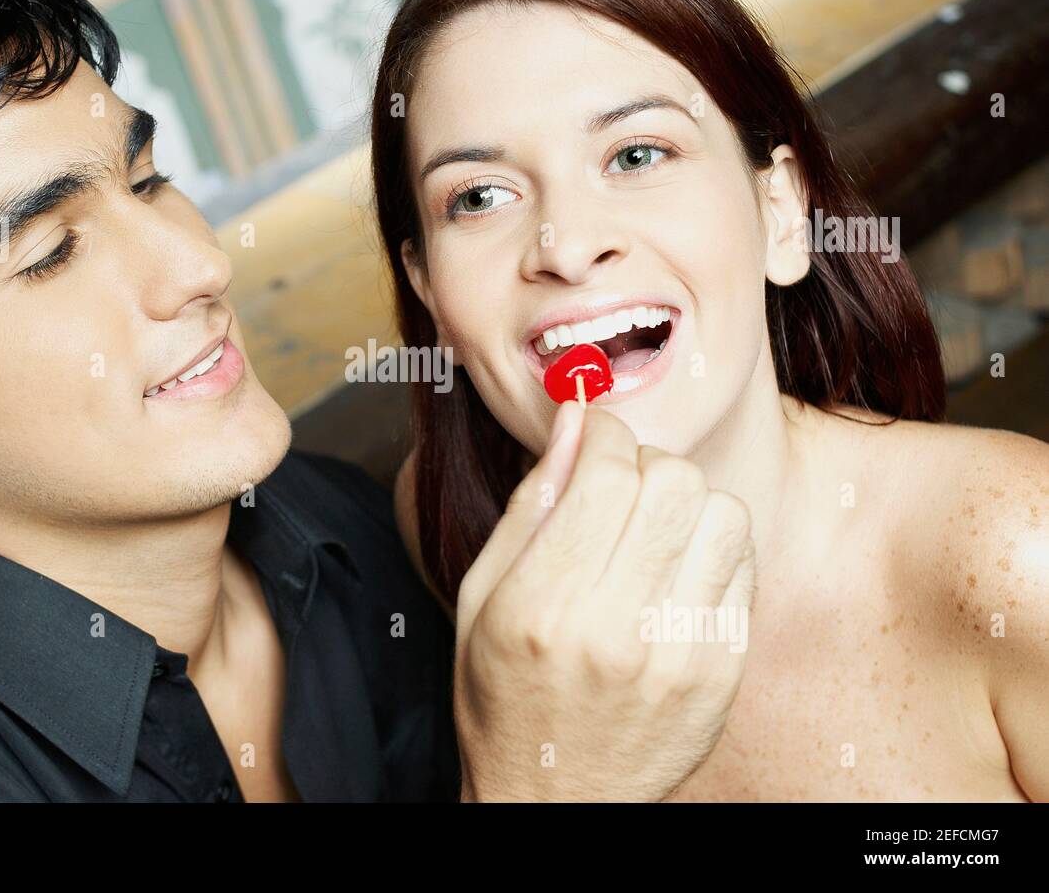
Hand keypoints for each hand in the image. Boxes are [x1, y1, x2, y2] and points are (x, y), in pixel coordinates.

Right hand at [454, 401, 755, 800]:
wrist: (552, 801)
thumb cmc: (503, 694)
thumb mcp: (480, 597)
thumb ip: (531, 505)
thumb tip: (576, 421)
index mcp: (543, 604)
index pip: (607, 470)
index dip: (604, 432)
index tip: (594, 438)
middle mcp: (616, 629)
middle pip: (675, 482)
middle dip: (646, 463)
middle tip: (622, 487)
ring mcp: (678, 655)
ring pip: (724, 514)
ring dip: (689, 503)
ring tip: (654, 529)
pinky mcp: (720, 674)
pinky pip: (743, 567)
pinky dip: (713, 548)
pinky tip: (677, 569)